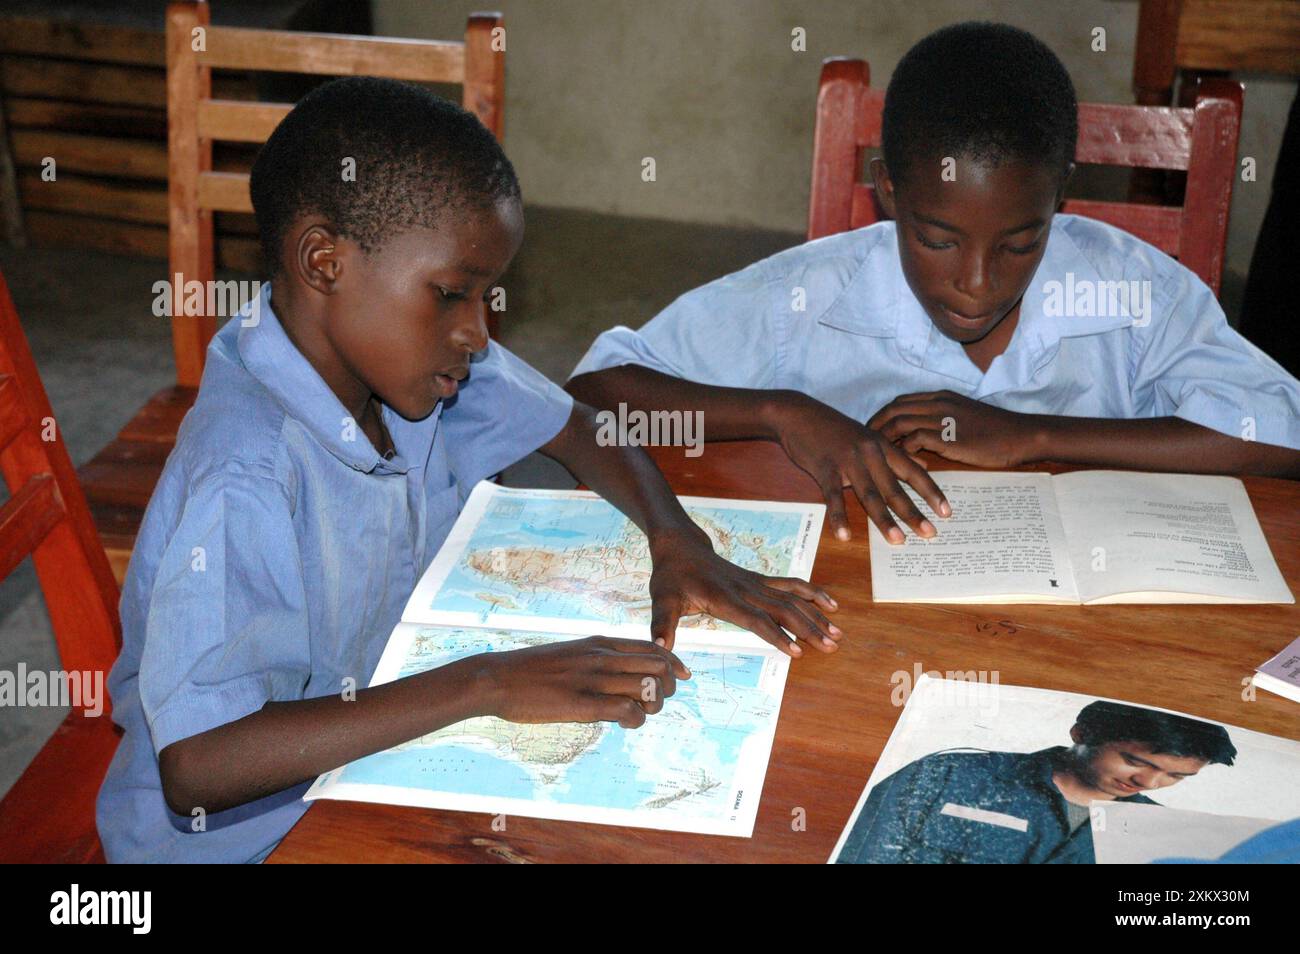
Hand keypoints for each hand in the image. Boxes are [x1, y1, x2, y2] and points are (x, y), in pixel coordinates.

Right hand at [483, 636, 689, 728]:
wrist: (497, 678)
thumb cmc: (532, 670)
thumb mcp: (571, 653)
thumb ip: (597, 659)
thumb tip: (621, 675)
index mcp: (600, 643)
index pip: (653, 646)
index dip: (675, 662)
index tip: (684, 676)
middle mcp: (602, 657)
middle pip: (660, 666)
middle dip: (669, 687)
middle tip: (654, 702)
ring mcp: (593, 679)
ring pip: (650, 688)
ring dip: (653, 706)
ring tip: (637, 715)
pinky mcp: (583, 703)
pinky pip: (629, 711)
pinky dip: (635, 721)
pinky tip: (623, 724)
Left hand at [646, 527, 840, 657]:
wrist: (680, 546)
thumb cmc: (670, 576)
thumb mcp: (662, 599)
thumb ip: (662, 624)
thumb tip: (661, 648)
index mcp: (724, 598)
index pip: (756, 619)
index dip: (777, 635)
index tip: (798, 652)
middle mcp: (745, 589)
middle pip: (783, 609)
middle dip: (809, 628)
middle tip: (831, 646)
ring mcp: (756, 583)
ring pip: (792, 597)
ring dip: (816, 614)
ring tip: (838, 632)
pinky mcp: (760, 580)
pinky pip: (792, 585)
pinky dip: (813, 594)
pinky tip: (831, 604)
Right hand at [769, 392, 949, 544]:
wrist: (800, 415)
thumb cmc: (835, 428)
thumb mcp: (869, 436)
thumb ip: (896, 452)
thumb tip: (922, 463)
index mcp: (883, 446)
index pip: (913, 472)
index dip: (931, 492)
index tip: (947, 512)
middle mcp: (870, 453)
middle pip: (895, 487)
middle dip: (913, 512)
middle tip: (930, 534)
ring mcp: (847, 461)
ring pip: (869, 494)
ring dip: (884, 519)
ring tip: (897, 540)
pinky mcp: (825, 468)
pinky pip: (833, 497)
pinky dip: (839, 517)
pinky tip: (844, 536)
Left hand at [868, 390, 1040, 468]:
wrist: (1020, 434)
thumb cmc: (995, 430)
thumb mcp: (963, 416)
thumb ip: (940, 418)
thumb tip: (920, 433)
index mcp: (940, 397)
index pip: (900, 401)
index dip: (882, 414)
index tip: (871, 429)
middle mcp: (938, 403)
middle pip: (893, 409)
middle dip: (875, 425)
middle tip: (864, 442)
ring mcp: (942, 418)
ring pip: (899, 423)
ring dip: (884, 439)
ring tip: (875, 454)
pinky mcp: (948, 437)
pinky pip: (914, 440)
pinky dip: (903, 450)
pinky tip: (899, 463)